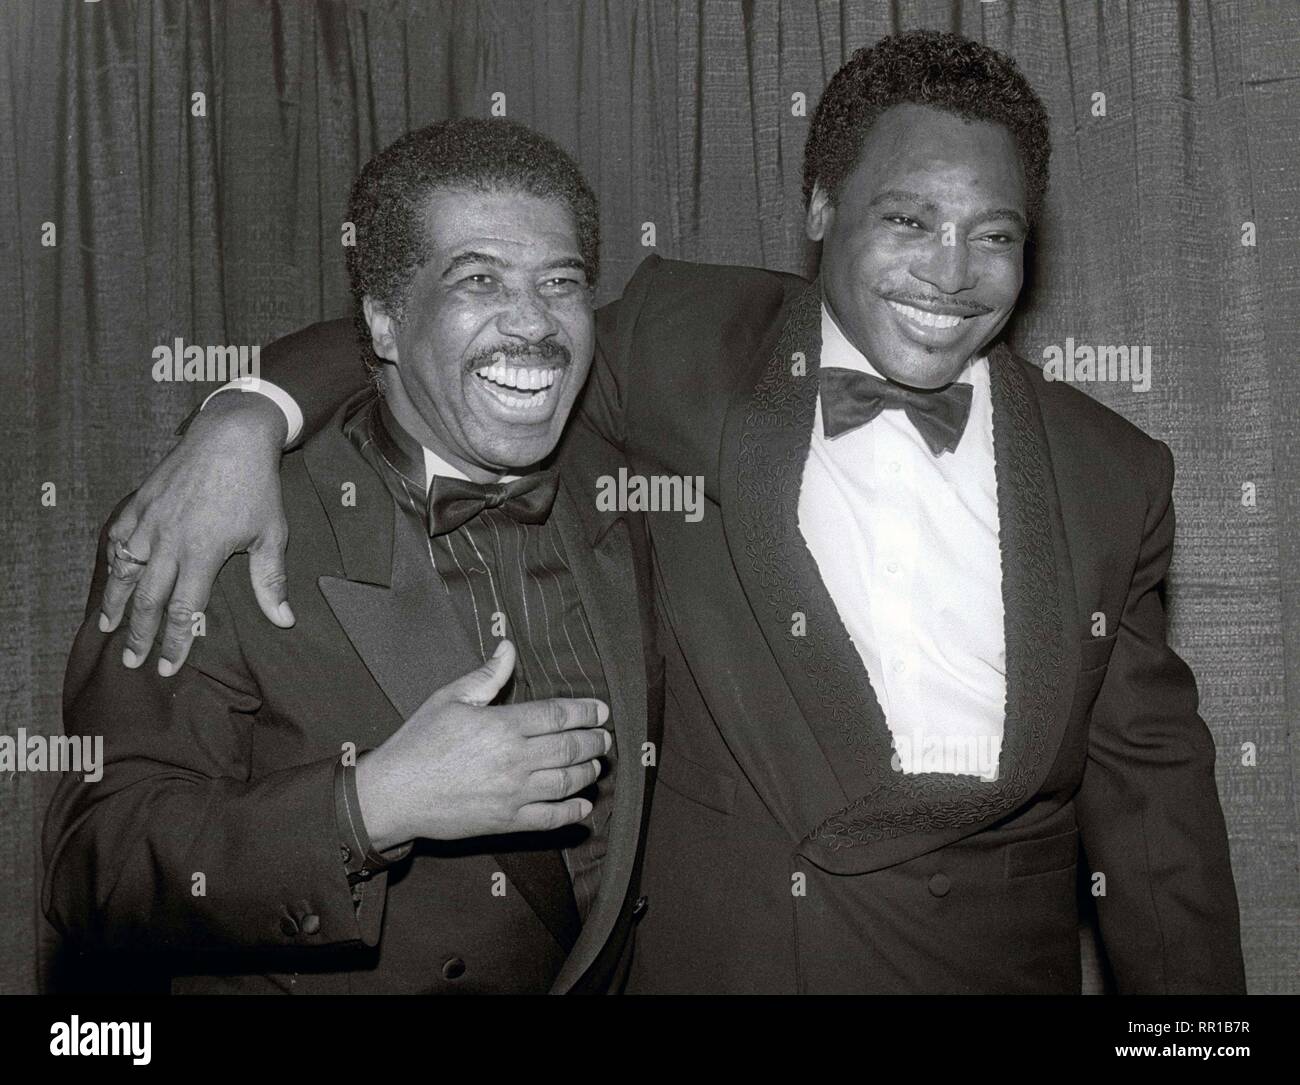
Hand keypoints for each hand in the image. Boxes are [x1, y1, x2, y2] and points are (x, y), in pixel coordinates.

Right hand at [99, 390, 291, 675]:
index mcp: (201, 553)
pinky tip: (112, 574)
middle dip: (138, 634)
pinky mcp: (141, 502)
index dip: (174, 643)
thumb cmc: (257, 486)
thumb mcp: (271, 535)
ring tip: (107, 627)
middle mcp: (169, 541)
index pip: (183, 612)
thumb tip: (284, 621)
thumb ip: (270, 581)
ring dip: (115, 602)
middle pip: (147, 599)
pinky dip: (112, 560)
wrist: (232, 435)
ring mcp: (150, 520)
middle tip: (131, 661)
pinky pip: (118, 537)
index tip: (167, 668)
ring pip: (124, 570)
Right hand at [355, 641, 610, 847]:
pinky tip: (584, 805)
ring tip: (596, 765)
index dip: (585, 712)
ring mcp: (513, 793)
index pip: (558, 716)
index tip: (601, 710)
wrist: (393, 795)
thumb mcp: (449, 699)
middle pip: (570, 748)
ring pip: (568, 782)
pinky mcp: (507, 821)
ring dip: (588, 772)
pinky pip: (550, 818)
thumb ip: (487, 675)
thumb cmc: (418, 743)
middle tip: (605, 738)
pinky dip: (573, 812)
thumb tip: (509, 647)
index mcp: (502, 725)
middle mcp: (515, 759)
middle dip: (594, 741)